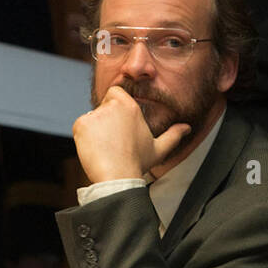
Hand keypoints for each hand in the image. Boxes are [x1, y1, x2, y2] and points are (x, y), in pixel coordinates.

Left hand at [72, 85, 189, 182]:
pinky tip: (95, 149)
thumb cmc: (137, 163)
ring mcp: (95, 114)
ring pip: (91, 118)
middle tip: (112, 140)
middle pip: (103, 106)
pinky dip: (84, 137)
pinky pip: (81, 127)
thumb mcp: (159, 149)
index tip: (116, 119)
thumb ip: (173, 135)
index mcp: (130, 107)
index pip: (115, 91)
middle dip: (105, 120)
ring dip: (95, 130)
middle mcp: (112, 106)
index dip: (114, 102)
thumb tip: (186, 127)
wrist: (117, 176)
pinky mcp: (81, 123)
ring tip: (105, 147)